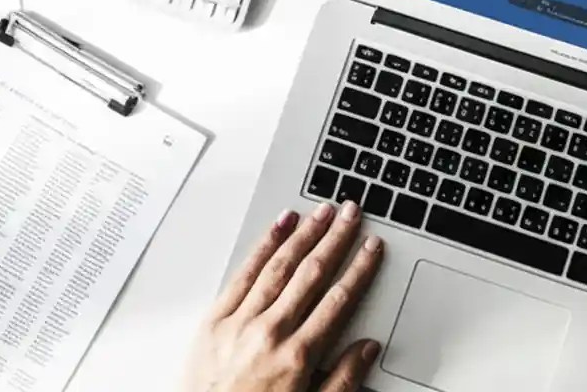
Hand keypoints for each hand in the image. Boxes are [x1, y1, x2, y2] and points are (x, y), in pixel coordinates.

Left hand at [184, 200, 384, 391]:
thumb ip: (343, 380)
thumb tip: (367, 349)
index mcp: (297, 356)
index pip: (339, 299)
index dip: (360, 269)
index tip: (372, 248)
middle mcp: (270, 332)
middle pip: (312, 273)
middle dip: (336, 239)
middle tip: (352, 214)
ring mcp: (239, 322)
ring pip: (279, 266)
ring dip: (304, 234)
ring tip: (322, 211)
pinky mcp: (214, 320)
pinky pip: (243, 274)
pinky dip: (263, 246)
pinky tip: (278, 227)